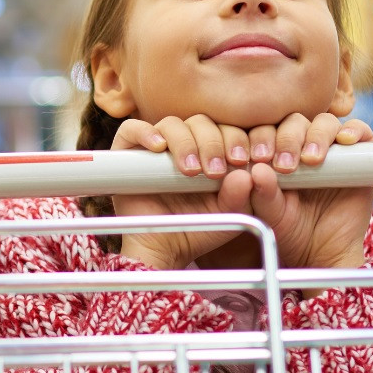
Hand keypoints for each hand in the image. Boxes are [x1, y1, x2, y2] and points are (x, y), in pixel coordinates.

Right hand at [111, 115, 257, 270]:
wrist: (165, 250)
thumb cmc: (199, 229)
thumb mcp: (229, 214)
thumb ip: (241, 195)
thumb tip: (245, 174)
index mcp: (213, 151)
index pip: (227, 128)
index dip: (238, 138)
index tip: (243, 160)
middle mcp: (186, 144)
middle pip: (202, 122)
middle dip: (214, 143)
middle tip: (216, 170)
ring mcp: (156, 147)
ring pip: (173, 124)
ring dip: (186, 143)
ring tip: (190, 171)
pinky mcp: (127, 153)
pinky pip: (132, 128)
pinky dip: (146, 133)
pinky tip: (159, 148)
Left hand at [240, 113, 372, 270]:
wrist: (323, 252)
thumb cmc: (291, 231)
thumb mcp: (271, 216)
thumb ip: (261, 195)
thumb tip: (256, 171)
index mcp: (274, 153)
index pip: (266, 129)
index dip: (261, 137)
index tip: (257, 158)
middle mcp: (302, 145)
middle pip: (294, 122)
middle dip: (287, 138)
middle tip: (285, 164)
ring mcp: (331, 149)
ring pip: (324, 122)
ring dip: (316, 135)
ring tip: (312, 160)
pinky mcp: (360, 156)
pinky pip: (359, 131)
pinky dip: (353, 130)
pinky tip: (344, 141)